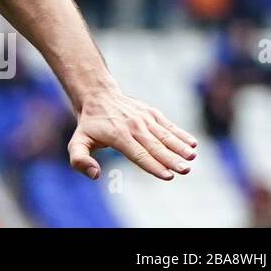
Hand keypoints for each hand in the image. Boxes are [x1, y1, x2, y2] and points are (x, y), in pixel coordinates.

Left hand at [68, 90, 197, 180]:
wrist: (97, 95)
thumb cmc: (89, 125)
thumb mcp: (77, 141)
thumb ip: (80, 159)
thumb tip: (95, 174)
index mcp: (117, 135)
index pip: (138, 154)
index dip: (153, 166)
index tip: (168, 176)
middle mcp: (133, 126)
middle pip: (155, 146)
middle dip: (171, 159)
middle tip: (185, 170)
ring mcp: (144, 118)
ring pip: (164, 135)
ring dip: (179, 146)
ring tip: (192, 157)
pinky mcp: (151, 113)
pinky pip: (168, 125)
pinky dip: (180, 134)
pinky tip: (193, 143)